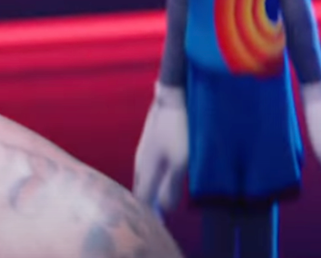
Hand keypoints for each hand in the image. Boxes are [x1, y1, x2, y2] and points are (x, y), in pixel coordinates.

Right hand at [133, 82, 188, 213]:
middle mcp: (140, 161)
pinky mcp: (149, 140)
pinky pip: (148, 165)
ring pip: (143, 175)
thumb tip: (165, 208)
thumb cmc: (178, 131)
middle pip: (140, 188)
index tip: (155, 223)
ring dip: (150, 188)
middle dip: (146, 201)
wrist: (171, 97)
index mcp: (145, 169)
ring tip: (158, 197)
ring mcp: (143, 149)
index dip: (147, 212)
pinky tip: (161, 174)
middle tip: (156, 213)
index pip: (141, 198)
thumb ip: (172, 186)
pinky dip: (153, 175)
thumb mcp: (180, 162)